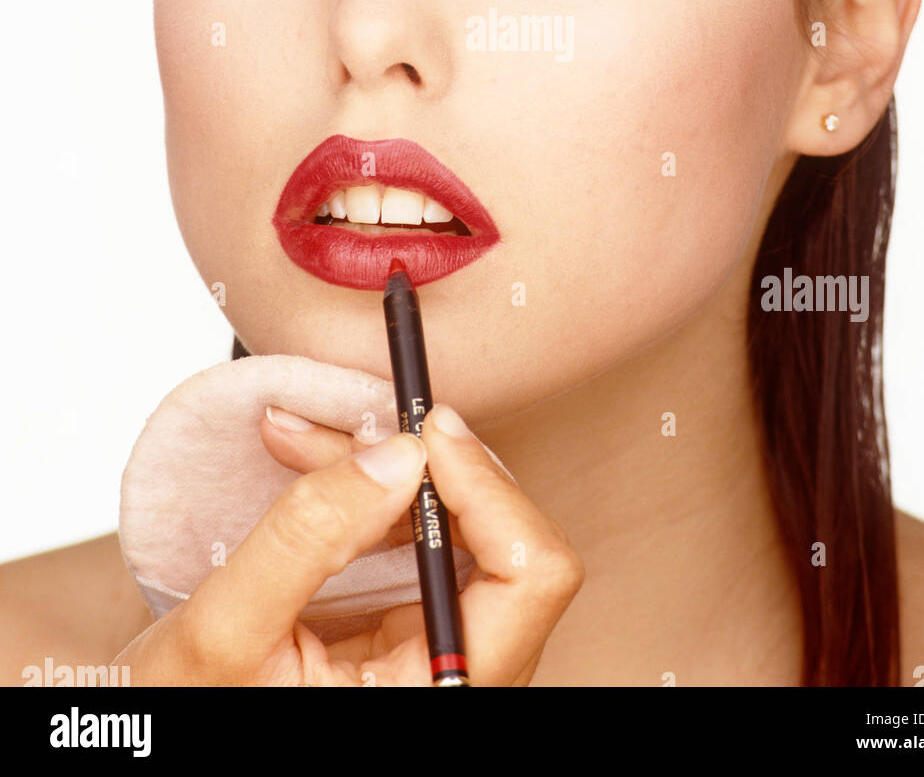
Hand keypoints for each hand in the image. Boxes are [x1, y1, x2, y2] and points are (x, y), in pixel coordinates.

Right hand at [112, 403, 583, 685]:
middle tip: (358, 423)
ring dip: (393, 472)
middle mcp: (463, 678)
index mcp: (436, 698)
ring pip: (465, 530)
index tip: (426, 433)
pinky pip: (428, 542)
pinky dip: (380, 494)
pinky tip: (323, 466)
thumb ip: (310, 539)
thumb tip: (398, 454)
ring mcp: (447, 653)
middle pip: (506, 541)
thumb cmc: (185, 702)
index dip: (488, 490)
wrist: (163, 729)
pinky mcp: (418, 628)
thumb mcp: (226, 628)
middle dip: (428, 467)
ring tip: (309, 439)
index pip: (531, 579)